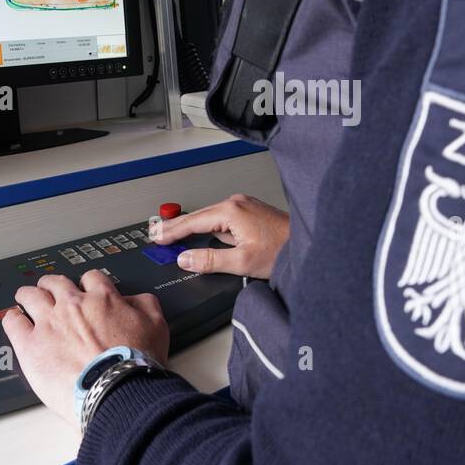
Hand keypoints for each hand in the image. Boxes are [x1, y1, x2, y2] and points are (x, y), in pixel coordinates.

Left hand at [1, 270, 168, 426]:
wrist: (117, 389)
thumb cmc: (136, 363)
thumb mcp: (156, 325)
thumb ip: (145, 304)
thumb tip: (135, 298)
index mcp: (102, 298)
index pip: (91, 278)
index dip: (88, 283)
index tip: (86, 290)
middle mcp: (73, 305)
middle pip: (56, 283)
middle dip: (54, 285)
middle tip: (52, 291)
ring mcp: (49, 323)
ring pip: (31, 296)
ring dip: (29, 295)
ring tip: (26, 298)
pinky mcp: (30, 345)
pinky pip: (14, 322)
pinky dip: (13, 318)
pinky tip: (14, 319)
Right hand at [150, 194, 288, 279]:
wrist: (308, 244)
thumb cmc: (283, 250)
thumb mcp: (241, 261)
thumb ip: (210, 260)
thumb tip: (185, 259)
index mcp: (231, 211)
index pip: (192, 222)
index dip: (172, 231)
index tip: (156, 237)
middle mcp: (236, 203)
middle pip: (198, 216)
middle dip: (176, 226)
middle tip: (156, 233)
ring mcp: (244, 205)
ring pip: (209, 217)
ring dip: (191, 226)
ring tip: (171, 234)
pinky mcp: (250, 212)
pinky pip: (221, 218)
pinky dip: (206, 225)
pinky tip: (199, 233)